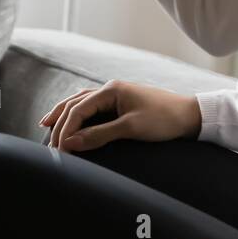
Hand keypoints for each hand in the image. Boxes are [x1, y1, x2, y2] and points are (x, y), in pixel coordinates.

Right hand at [39, 80, 201, 151]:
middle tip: (49, 143)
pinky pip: (92, 108)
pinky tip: (72, 119)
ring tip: (46, 124)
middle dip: (59, 122)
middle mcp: (110, 89)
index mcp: (111, 90)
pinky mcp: (121, 104)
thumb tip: (70, 143)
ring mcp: (115, 95)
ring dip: (64, 115)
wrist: (190, 115)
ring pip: (81, 103)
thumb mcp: (130, 129)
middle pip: (74, 103)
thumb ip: (99, 135)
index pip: (78, 109)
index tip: (58, 149)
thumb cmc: (163, 120)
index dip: (65, 129)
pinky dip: (78, 114)